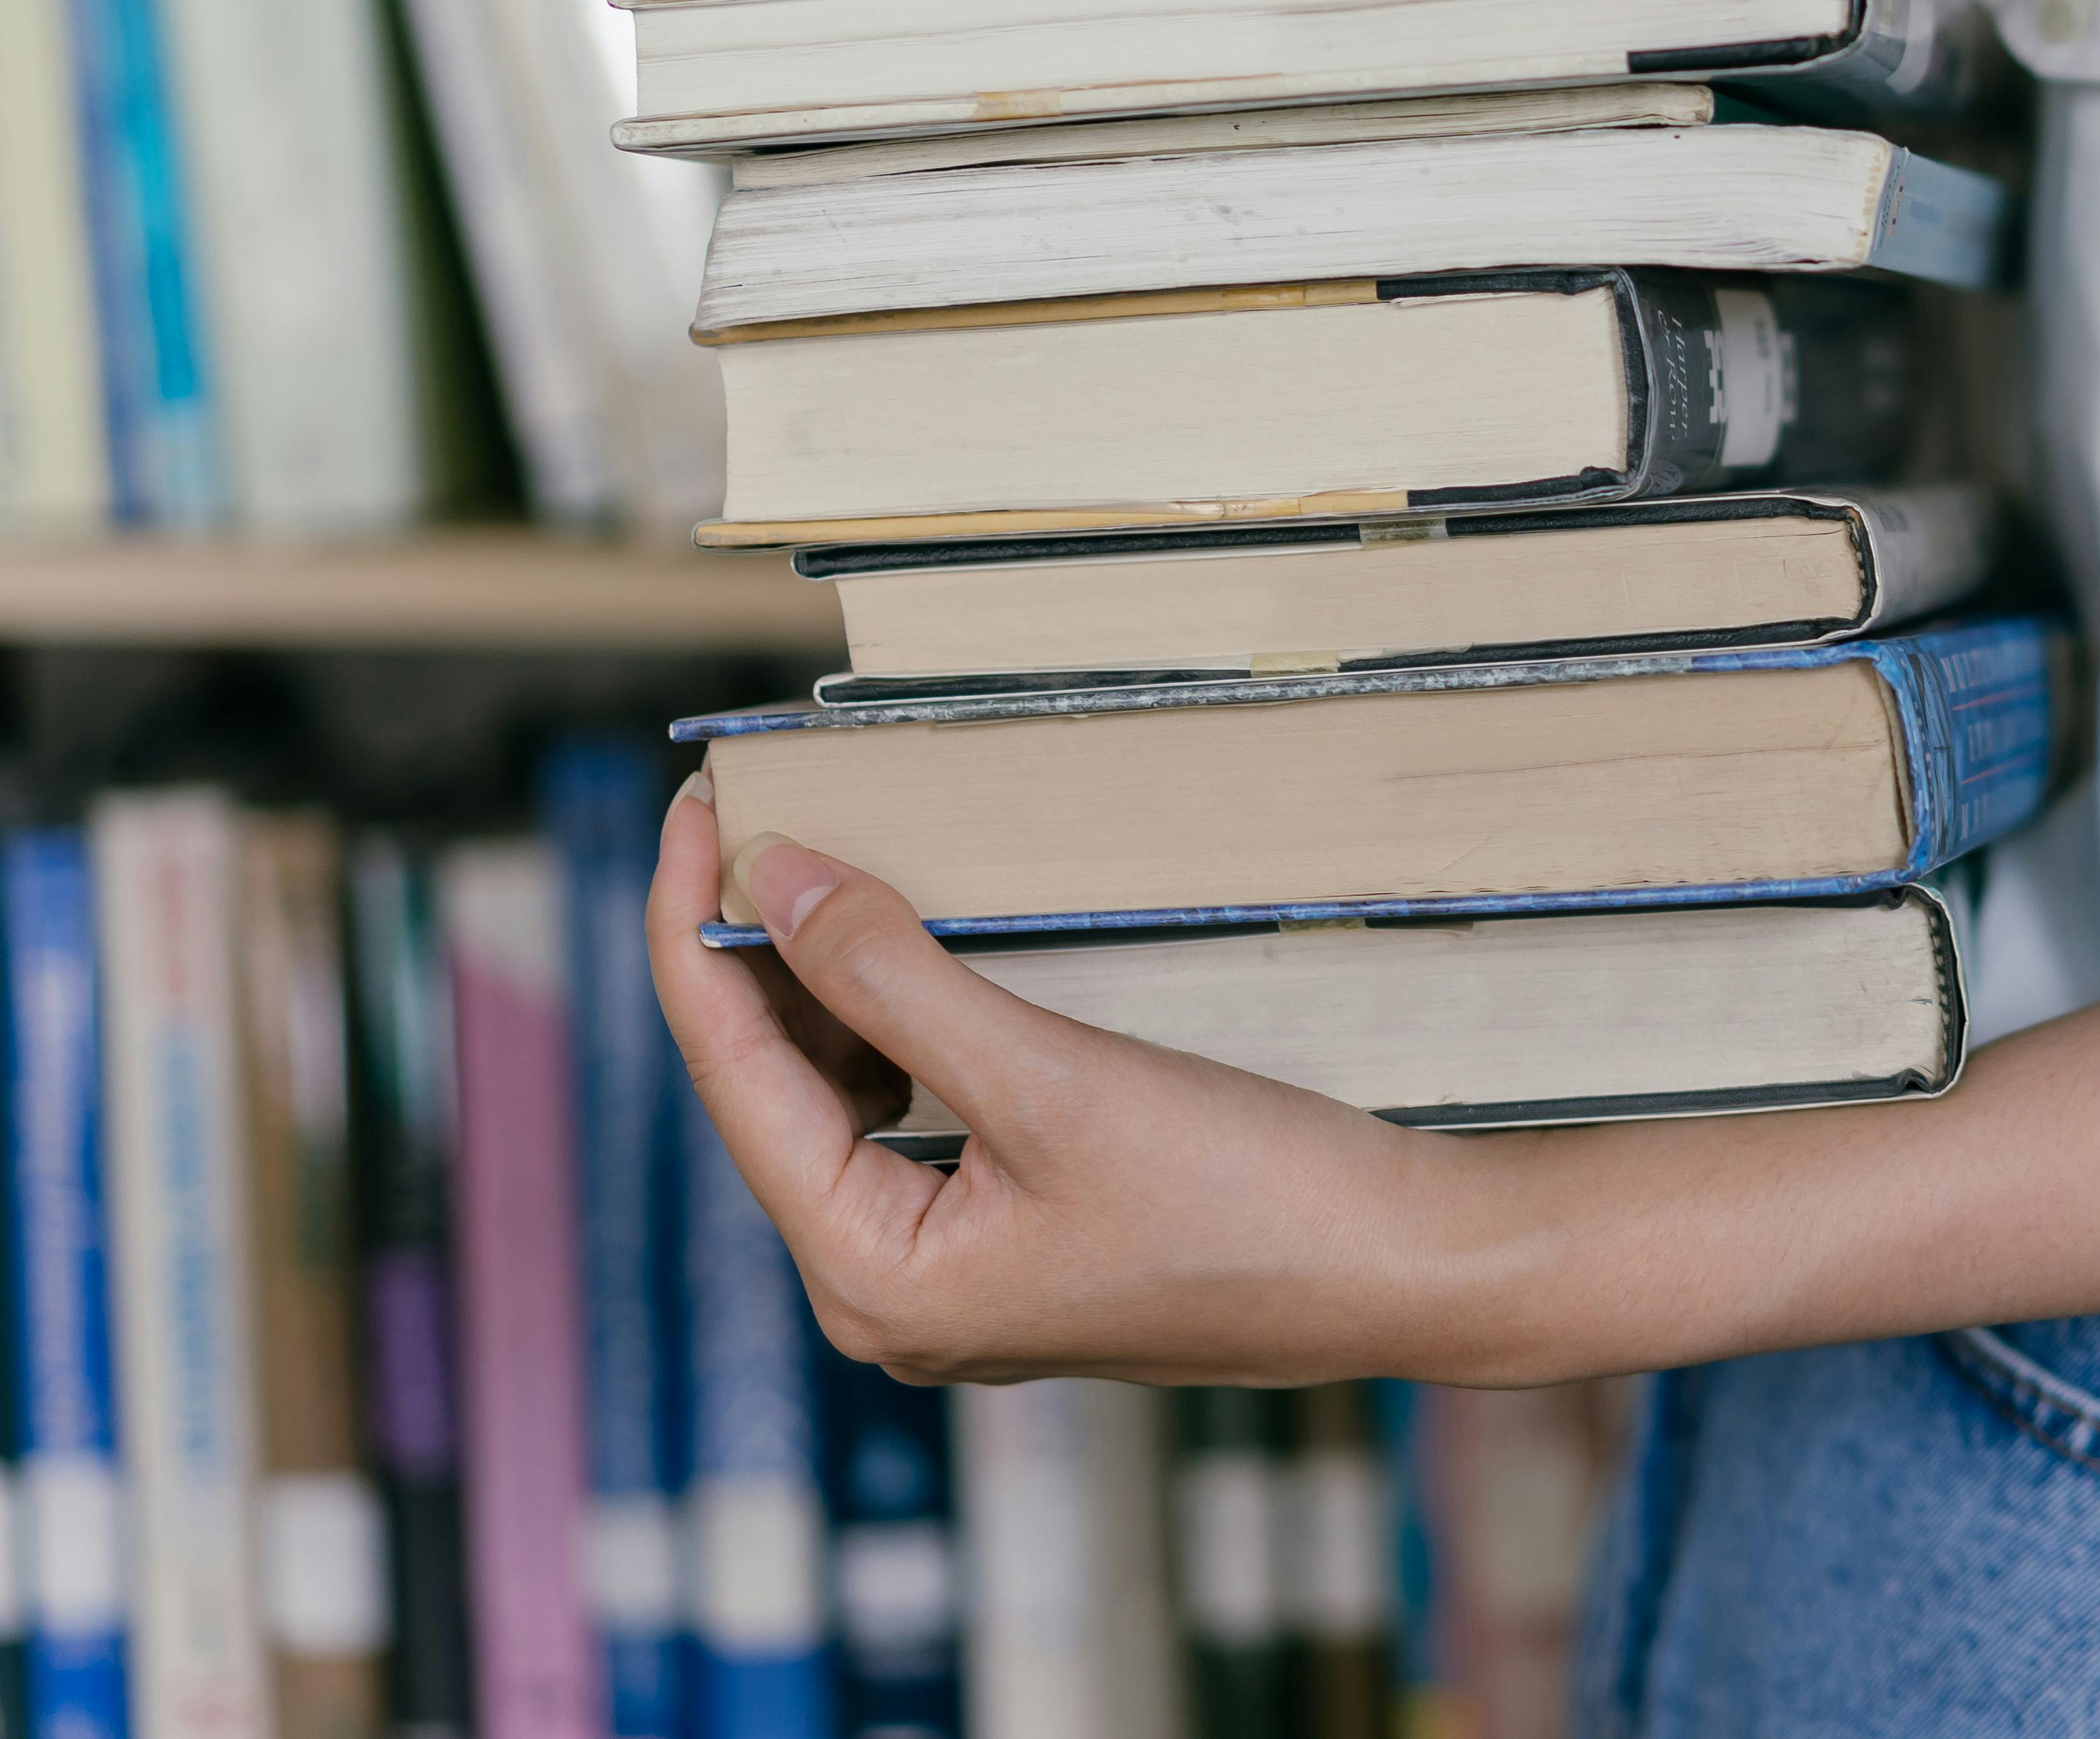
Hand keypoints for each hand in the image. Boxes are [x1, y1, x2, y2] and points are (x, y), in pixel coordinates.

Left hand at [641, 774, 1506, 1385]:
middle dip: (755, 951)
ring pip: (837, 1102)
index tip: (696, 806)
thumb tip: (773, 875)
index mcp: (872, 1277)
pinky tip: (910, 963)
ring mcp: (954, 1275)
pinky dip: (896, 1030)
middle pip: (770, 1091)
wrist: (1406, 1266)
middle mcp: (889, 1294)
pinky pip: (910, 1120)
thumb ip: (892, 977)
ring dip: (826, 985)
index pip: (729, 1076)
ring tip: (823, 862)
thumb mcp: (1052, 1074)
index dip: (693, 930)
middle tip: (754, 810)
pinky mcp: (1017, 1242)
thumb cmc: (1249, 1198)